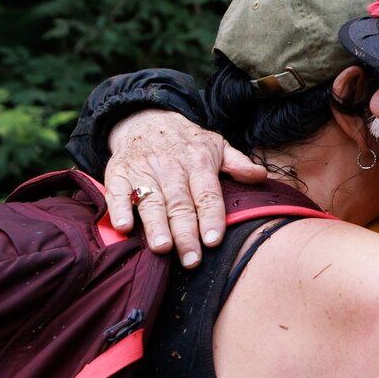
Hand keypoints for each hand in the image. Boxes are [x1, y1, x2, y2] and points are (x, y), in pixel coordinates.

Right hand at [105, 112, 265, 267]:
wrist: (144, 118)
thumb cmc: (184, 141)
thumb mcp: (215, 144)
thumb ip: (237, 163)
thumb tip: (261, 176)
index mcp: (198, 162)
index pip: (207, 194)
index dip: (211, 217)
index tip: (213, 240)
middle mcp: (171, 167)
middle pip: (180, 204)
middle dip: (186, 233)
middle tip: (191, 259)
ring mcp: (143, 171)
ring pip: (151, 201)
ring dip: (156, 225)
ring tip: (162, 248)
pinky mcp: (118, 174)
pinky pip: (117, 193)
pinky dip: (119, 209)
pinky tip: (124, 227)